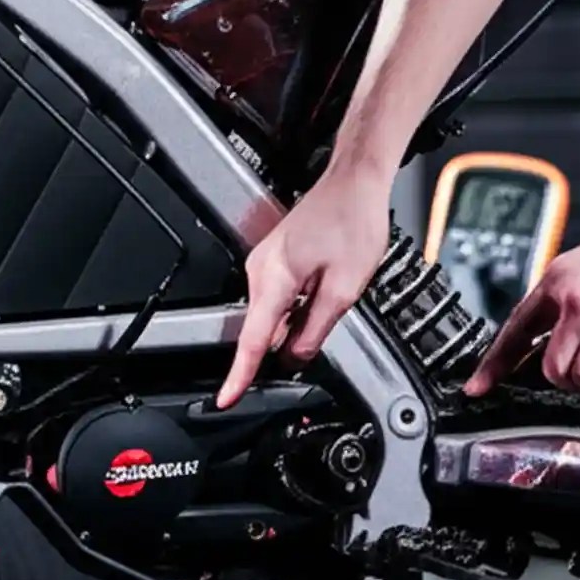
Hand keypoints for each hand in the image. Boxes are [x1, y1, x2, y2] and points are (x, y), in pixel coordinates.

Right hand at [217, 170, 391, 408]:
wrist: (353, 181)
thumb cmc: (353, 220)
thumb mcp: (344, 287)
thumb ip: (316, 328)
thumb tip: (296, 357)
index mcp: (274, 278)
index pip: (252, 340)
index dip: (240, 375)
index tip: (225, 397)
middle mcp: (260, 270)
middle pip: (262, 328)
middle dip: (283, 346)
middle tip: (318, 340)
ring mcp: (263, 264)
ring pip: (271, 314)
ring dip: (293, 323)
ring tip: (330, 298)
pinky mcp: (273, 260)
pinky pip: (276, 298)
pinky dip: (293, 308)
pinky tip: (321, 292)